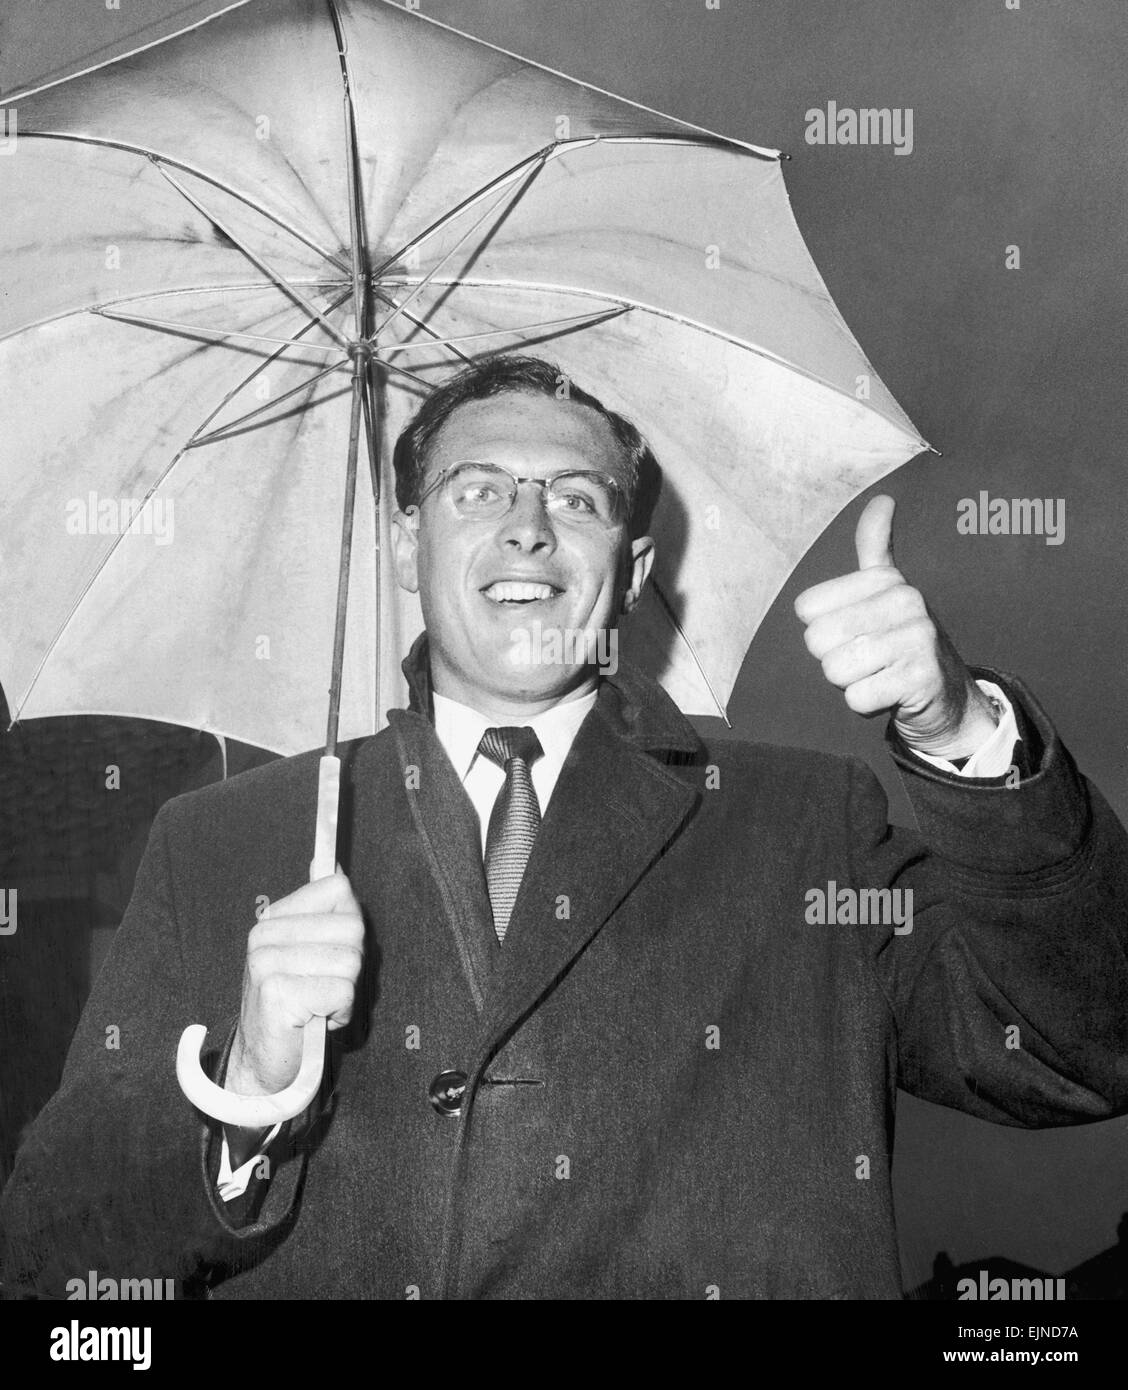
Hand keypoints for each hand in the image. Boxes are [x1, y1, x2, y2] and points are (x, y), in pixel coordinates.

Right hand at [225, 872, 364, 1097]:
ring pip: (351, 962)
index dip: (349, 924)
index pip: (339, 890)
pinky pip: (342, 991)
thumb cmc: (297, 1006)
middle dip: (352, 964)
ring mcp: (266, 964)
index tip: (330, 953)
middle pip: (352, 928)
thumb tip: (329, 862)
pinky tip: (315, 1019)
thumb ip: (320, 909)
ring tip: (318, 1003)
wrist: (264, 1062)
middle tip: (324, 987)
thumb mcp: (309, 951)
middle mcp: (264, 936)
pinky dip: (340, 1011)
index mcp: (272, 920)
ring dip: (345, 992)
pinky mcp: (277, 994)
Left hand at [793, 495, 997, 758]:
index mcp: (886, 580)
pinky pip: (857, 697)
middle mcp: (906, 601)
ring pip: (835, 670)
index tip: (854, 631)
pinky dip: (866, 703)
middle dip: (833, 659)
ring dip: (850, 682)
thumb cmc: (900, 641)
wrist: (945, 695)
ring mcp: (917, 639)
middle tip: (866, 659)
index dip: (822, 629)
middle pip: (817, 640)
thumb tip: (882, 499)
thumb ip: (874, 546)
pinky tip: (889, 692)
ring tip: (877, 673)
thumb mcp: (885, 592)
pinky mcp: (920, 678)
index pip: (807, 609)